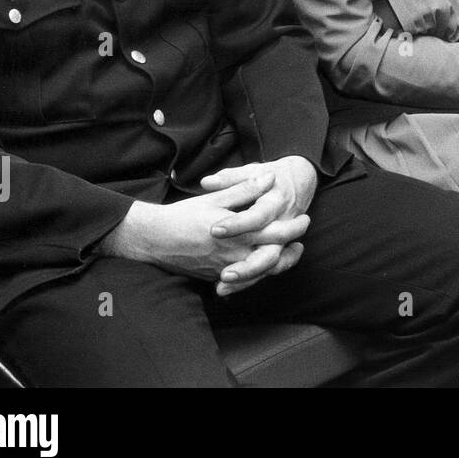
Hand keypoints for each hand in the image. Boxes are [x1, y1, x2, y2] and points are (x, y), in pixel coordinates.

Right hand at [100, 172, 309, 293]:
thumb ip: (245, 189)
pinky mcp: (216, 277)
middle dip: (291, 250)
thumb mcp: (215, 197)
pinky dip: (257, 274)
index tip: (305, 219)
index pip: (275, 233)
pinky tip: (263, 267)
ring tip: (290, 254)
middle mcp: (234, 255)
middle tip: (301, 241)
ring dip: (278, 265)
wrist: (153, 239)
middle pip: (273, 257)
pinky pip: (243, 280)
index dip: (294, 228)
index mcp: (237, 233)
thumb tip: (270, 177)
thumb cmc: (184, 215)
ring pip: (260, 273)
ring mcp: (225, 269)